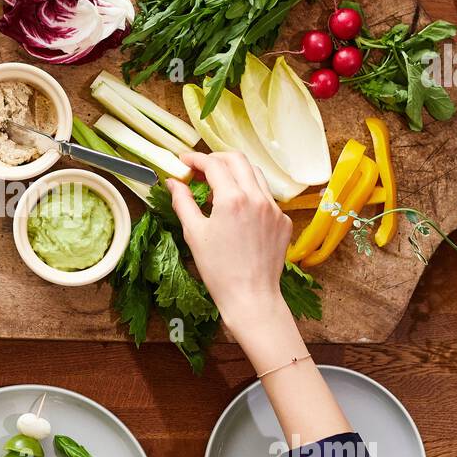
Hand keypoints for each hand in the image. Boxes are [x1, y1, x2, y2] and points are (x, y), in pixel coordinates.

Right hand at [170, 152, 349, 445]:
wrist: (252, 298)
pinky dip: (249, 193)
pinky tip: (237, 209)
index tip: (183, 162)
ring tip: (217, 185)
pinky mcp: (283, 221)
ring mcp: (274, 208)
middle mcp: (257, 197)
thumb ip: (183, 202)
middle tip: (199, 169)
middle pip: (238, 160)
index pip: (214, 164)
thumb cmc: (219, 270)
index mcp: (233, 198)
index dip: (195, 159)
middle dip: (216, 159)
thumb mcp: (194, 234)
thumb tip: (173, 182)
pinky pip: (265, 196)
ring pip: (255, 175)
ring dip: (235, 173)